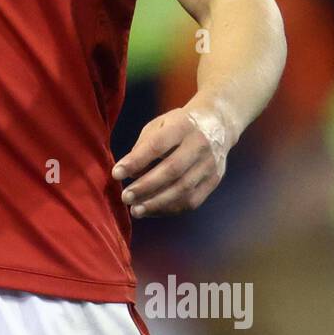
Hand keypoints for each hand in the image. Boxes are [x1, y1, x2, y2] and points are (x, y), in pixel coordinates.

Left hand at [112, 101, 234, 217]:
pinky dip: (170, 209)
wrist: (218, 124)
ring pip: (183, 189)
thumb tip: (129, 173)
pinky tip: (153, 210)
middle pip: (172, 170)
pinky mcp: (214, 180)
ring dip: (157, 203)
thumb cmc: (179, 126)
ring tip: (136, 210)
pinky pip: (192, 200)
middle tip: (125, 197)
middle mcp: (200, 145)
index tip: (116, 174)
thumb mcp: (160, 125)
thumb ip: (143, 146)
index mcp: (182, 126)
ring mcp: (210, 165)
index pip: (157, 145)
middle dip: (146, 186)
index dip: (136, 161)